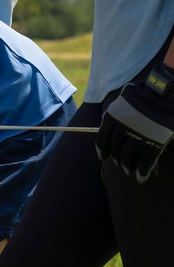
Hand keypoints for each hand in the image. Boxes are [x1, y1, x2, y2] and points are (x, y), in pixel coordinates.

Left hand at [96, 67, 173, 182]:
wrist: (164, 90)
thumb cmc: (144, 94)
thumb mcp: (122, 102)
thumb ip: (114, 114)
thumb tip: (108, 127)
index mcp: (112, 117)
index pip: (102, 138)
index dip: (102, 150)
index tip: (102, 157)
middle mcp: (121, 128)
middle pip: (115, 149)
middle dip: (117, 159)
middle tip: (120, 165)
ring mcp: (138, 136)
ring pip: (128, 156)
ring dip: (127, 166)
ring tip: (128, 172)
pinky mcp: (153, 141)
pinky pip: (146, 161)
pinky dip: (142, 171)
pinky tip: (141, 177)